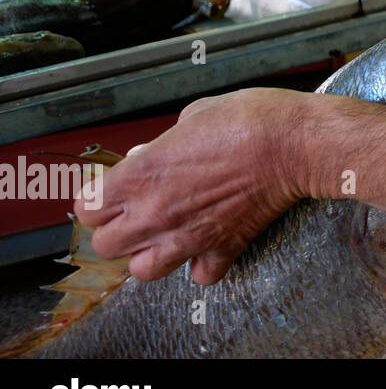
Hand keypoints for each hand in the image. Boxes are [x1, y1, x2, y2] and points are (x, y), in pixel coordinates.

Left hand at [74, 88, 310, 284]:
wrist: (294, 143)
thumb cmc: (249, 120)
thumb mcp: (195, 113)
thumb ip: (165, 142)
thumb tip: (154, 155)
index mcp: (141, 174)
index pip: (88, 207)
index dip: (99, 199)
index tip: (112, 191)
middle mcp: (156, 212)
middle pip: (106, 246)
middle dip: (117, 229)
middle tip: (137, 213)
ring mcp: (189, 236)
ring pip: (143, 271)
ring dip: (151, 254)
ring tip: (167, 235)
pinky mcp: (223, 248)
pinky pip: (200, 276)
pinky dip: (201, 266)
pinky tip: (207, 245)